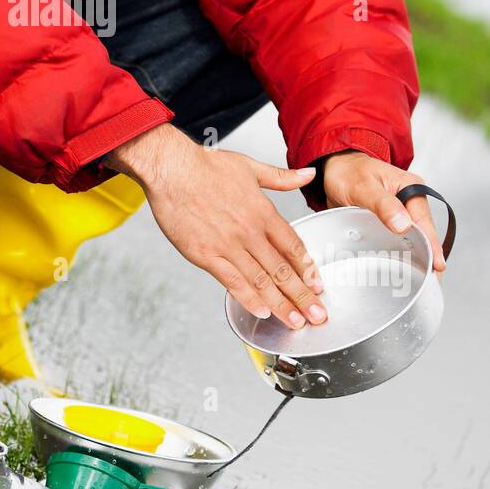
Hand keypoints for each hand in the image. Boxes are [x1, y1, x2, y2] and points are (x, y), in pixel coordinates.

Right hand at [103, 124, 326, 329]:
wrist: (171, 170)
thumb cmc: (205, 166)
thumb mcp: (250, 167)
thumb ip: (282, 177)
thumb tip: (309, 174)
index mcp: (262, 212)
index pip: (293, 247)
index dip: (308, 270)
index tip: (318, 286)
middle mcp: (249, 232)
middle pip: (282, 271)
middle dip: (303, 296)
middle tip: (318, 315)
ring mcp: (228, 246)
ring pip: (261, 282)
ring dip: (281, 305)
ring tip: (296, 321)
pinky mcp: (206, 256)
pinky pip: (232, 282)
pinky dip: (249, 299)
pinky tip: (262, 312)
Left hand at [320, 151, 445, 276]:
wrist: (335, 169)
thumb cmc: (349, 172)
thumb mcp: (363, 186)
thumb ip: (382, 203)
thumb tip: (404, 225)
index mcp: (412, 188)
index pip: (425, 222)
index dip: (432, 245)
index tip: (437, 265)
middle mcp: (411, 202)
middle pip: (424, 235)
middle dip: (428, 259)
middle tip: (431, 285)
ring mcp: (402, 214)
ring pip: (414, 241)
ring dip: (416, 260)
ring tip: (421, 285)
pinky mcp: (391, 224)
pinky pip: (400, 242)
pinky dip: (402, 256)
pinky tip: (401, 273)